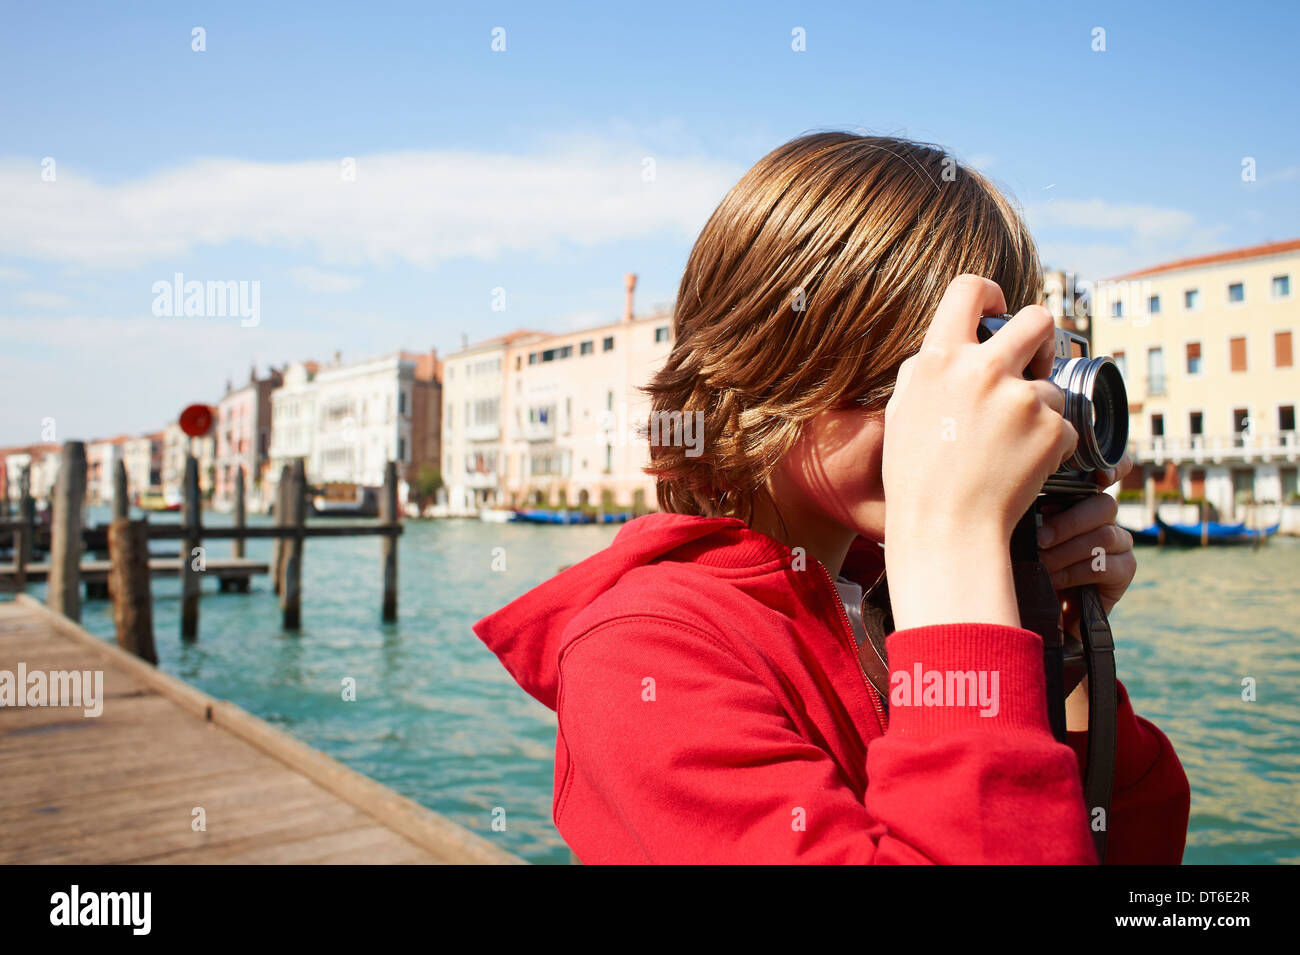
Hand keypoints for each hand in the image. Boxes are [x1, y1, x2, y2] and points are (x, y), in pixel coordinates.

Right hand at [883, 275, 1078, 629]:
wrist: (946, 528)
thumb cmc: (916, 477)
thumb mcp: (904, 411)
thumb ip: (928, 370)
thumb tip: (954, 346)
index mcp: (940, 359)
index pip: (970, 289)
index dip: (990, 293)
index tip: (996, 311)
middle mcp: (982, 369)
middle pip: (1038, 318)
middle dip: (1042, 338)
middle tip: (1035, 364)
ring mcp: (1021, 398)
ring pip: (1052, 385)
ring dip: (1041, 409)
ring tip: (1012, 446)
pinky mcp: (1052, 429)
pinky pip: (1065, 426)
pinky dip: (1052, 446)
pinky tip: (1023, 467)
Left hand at [1036, 454, 1137, 618]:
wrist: (1037, 610)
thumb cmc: (1026, 564)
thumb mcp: (1022, 534)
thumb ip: (1031, 513)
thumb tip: (1022, 498)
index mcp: (1079, 499)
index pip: (1109, 472)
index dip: (1115, 466)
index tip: (1101, 477)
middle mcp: (1103, 517)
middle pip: (1104, 506)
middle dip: (1068, 523)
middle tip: (1039, 540)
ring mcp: (1118, 542)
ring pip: (1104, 536)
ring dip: (1067, 552)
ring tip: (1043, 564)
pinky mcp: (1124, 569)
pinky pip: (1106, 565)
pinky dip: (1075, 572)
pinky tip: (1055, 579)